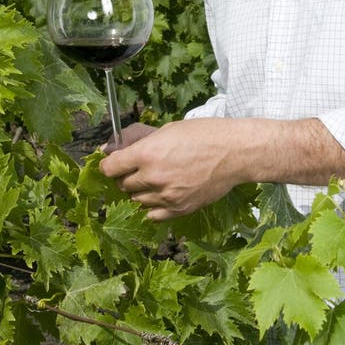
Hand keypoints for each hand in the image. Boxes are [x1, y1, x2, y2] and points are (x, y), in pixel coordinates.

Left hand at [99, 118, 242, 220]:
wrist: (235, 152)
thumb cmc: (203, 134)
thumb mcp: (167, 129)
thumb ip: (137, 140)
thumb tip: (108, 148)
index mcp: (147, 154)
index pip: (109, 167)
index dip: (109, 164)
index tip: (115, 162)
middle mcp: (152, 177)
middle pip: (122, 184)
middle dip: (126, 176)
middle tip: (140, 167)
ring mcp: (166, 197)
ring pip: (136, 200)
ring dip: (139, 191)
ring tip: (156, 179)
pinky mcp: (178, 209)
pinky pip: (152, 214)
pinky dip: (152, 206)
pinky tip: (163, 193)